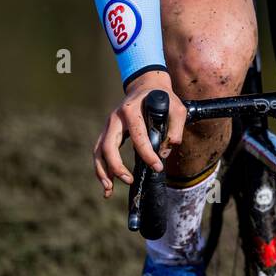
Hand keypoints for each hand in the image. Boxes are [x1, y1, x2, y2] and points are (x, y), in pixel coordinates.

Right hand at [92, 70, 186, 198]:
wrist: (146, 85)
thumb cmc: (162, 97)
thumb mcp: (177, 107)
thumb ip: (176, 128)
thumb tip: (166, 151)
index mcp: (131, 110)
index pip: (137, 136)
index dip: (147, 154)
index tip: (157, 167)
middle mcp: (115, 118)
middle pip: (108, 146)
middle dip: (117, 166)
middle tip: (130, 180)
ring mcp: (108, 125)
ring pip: (98, 151)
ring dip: (102, 172)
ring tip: (108, 190)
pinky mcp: (108, 132)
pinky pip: (99, 153)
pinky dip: (101, 169)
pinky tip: (107, 184)